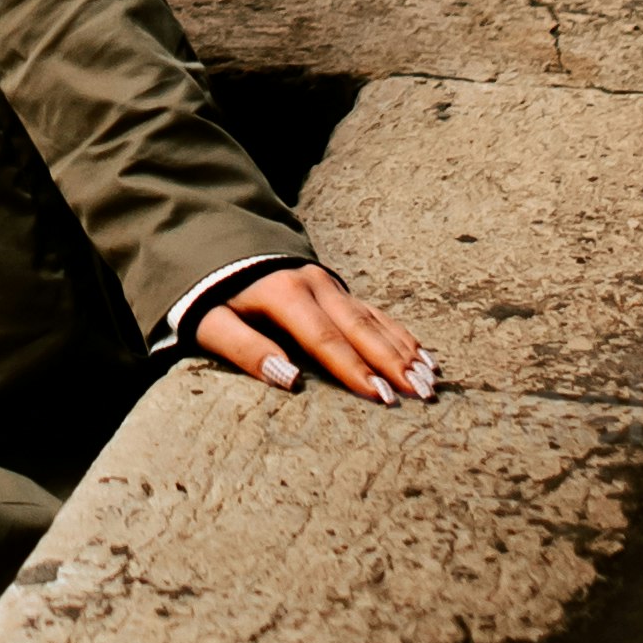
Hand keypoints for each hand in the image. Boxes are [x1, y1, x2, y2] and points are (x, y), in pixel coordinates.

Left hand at [193, 263, 436, 408]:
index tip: (382, 397)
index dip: (354, 369)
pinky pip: (376, 312)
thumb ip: (244, 348)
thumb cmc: (212, 295)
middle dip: (392, 362)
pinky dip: (401, 334)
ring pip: (374, 319)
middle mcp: (314, 285)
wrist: (216, 245)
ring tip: (431, 381)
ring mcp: (329, 285)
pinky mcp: (337, 290)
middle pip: (360, 328)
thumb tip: (289, 380)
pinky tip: (424, 355)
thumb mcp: (211, 321)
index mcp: (283, 294)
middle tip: (421, 393)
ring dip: (404, 350)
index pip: (325, 338)